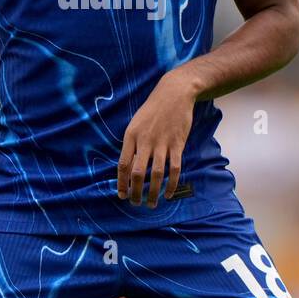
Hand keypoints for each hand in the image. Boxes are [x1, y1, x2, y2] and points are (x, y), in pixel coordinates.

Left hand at [117, 72, 195, 208]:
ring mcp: (162, 143)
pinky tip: (168, 194)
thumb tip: (128, 167)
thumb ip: (132, 144)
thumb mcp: (136, 123)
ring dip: (152, 192)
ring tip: (151, 204)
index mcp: (131, 136)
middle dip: (135, 192)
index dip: (121, 183)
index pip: (122, 165)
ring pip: (155, 174)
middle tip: (135, 203)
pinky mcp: (177, 144)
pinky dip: (171, 184)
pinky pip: (173, 169)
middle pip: (137, 173)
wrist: (174, 93)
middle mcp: (145, 141)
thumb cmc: (153, 110)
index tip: (121, 195)